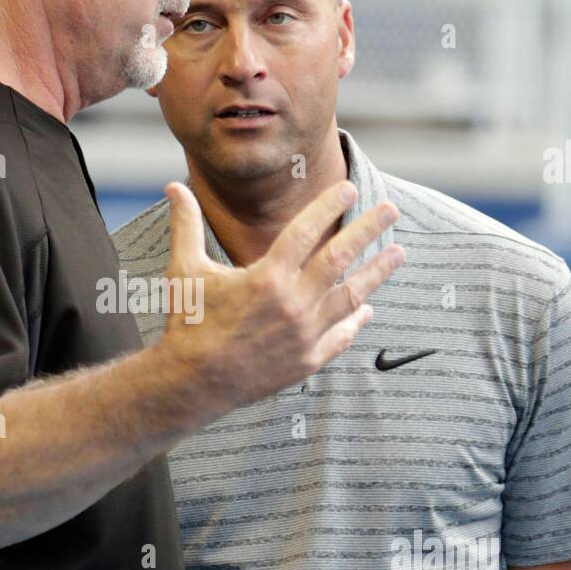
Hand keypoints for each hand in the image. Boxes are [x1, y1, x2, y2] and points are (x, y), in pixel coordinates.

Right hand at [159, 178, 404, 409]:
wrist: (191, 383)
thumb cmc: (188, 323)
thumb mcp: (184, 271)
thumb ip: (186, 226)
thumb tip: (172, 186)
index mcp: (266, 277)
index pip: (306, 231)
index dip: (329, 206)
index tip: (350, 189)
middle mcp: (293, 303)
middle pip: (341, 258)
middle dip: (369, 230)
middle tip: (390, 210)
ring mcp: (304, 334)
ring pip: (351, 297)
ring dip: (376, 273)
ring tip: (398, 254)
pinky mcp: (307, 361)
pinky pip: (341, 337)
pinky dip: (357, 322)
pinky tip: (369, 310)